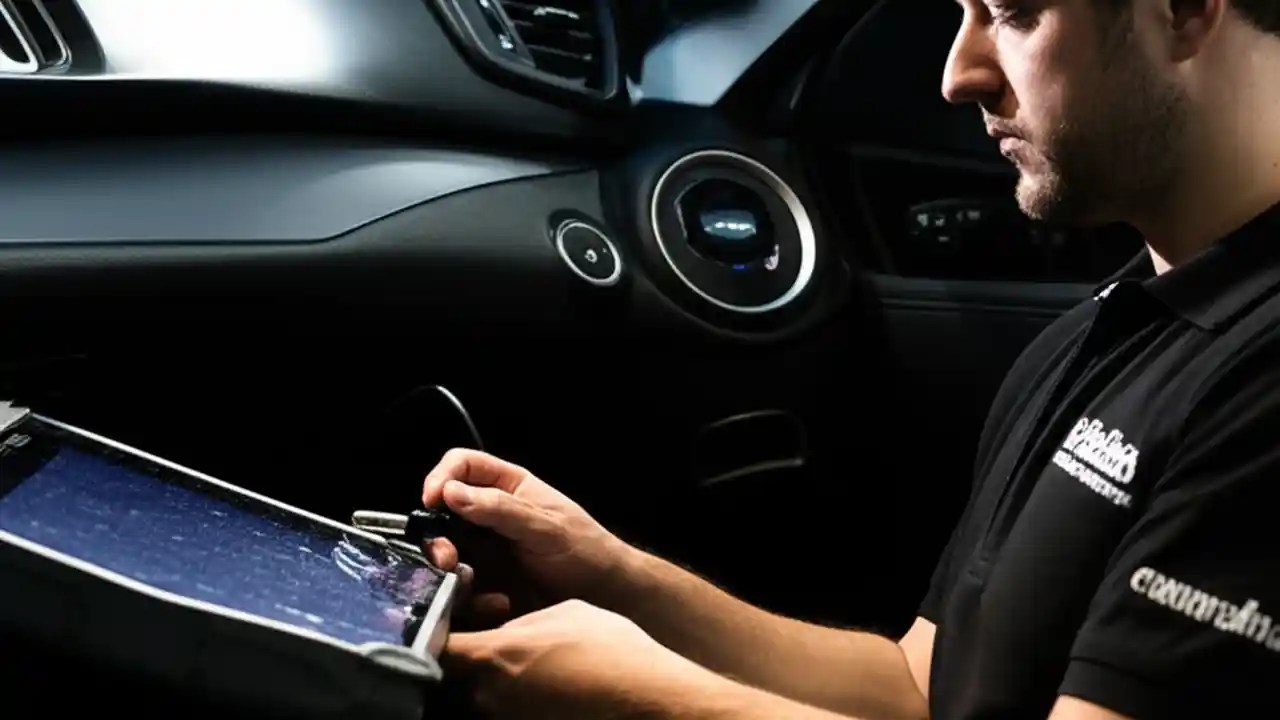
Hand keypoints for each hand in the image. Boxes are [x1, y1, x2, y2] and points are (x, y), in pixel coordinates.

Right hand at [421, 449, 634, 625]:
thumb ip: (501, 509)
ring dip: (447, 564)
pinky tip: (491, 603)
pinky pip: (459, 582)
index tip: (434, 499)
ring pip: (446, 548)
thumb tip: (452, 492)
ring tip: (462, 579)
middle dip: (438, 531)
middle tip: (446, 555)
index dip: (442, 476)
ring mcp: (486, 549)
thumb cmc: (586, 551)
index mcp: (509, 486)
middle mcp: (490, 514)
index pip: (462, 465)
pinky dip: (465, 592)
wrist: (606, 598)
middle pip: (444, 510)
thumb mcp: (547, 528)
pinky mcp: (485, 581)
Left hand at [444, 599, 701, 719]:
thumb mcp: (565, 612)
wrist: (648, 699)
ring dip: (497, 679)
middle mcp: (489, 696)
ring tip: (532, 664)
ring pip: (482, 696)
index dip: (436, 633)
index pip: (435, 647)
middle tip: (497, 639)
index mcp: (493, 656)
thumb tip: (504, 626)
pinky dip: (518, 698)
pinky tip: (546, 685)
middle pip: (454, 676)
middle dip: (469, 659)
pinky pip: (508, 711)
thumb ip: (521, 620)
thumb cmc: (611, 651)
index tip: (446, 621)